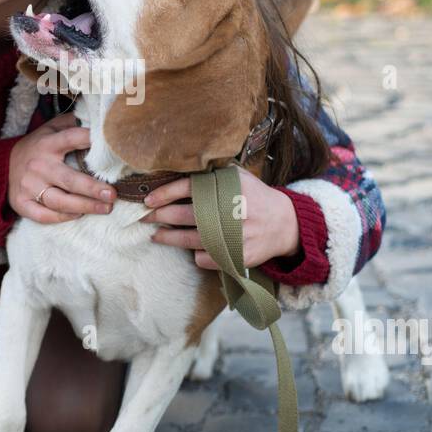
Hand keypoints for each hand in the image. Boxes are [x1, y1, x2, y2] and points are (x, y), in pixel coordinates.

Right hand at [8, 113, 115, 223]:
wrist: (3, 164)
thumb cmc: (38, 146)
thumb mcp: (52, 128)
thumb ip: (73, 123)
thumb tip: (100, 120)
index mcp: (47, 143)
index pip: (71, 139)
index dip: (90, 139)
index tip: (111, 146)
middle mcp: (38, 166)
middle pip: (69, 180)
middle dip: (92, 188)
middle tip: (113, 194)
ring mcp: (29, 186)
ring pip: (59, 201)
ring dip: (84, 206)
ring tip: (106, 208)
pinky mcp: (22, 203)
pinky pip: (44, 215)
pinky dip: (63, 217)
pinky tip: (79, 214)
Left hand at [139, 166, 300, 269]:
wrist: (286, 225)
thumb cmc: (255, 198)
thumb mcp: (239, 178)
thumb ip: (213, 175)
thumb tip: (176, 172)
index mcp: (231, 187)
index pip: (191, 188)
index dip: (165, 193)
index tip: (148, 200)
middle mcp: (234, 211)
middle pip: (186, 216)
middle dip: (161, 217)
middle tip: (146, 218)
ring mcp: (237, 236)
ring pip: (191, 240)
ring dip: (169, 239)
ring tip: (157, 236)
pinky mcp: (240, 256)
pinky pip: (206, 258)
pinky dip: (196, 254)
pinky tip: (193, 248)